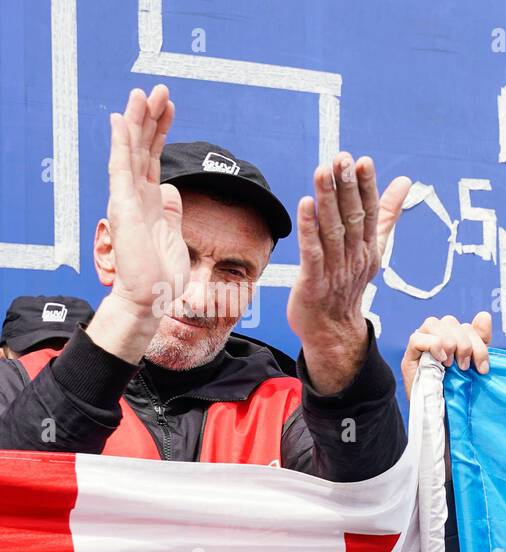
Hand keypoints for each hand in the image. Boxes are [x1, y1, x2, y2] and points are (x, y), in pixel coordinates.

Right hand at [88, 85, 186, 361]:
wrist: (150, 298)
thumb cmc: (161, 274)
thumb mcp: (174, 235)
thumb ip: (171, 211)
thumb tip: (173, 191)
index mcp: (149, 200)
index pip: (154, 157)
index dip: (161, 131)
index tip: (168, 107)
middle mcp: (135, 195)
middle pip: (143, 147)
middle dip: (151, 118)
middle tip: (159, 89)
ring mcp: (127, 199)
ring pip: (132, 150)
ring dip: (139, 120)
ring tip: (145, 93)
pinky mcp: (124, 206)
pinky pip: (122, 168)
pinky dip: (123, 143)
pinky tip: (123, 119)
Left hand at [289, 153, 411, 393]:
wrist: (332, 329)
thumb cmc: (347, 283)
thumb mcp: (372, 247)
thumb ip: (387, 213)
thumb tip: (405, 181)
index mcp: (369, 247)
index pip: (370, 212)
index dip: (367, 187)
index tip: (363, 161)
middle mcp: (355, 255)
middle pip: (352, 217)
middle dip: (348, 187)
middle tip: (343, 158)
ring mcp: (335, 268)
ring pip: (332, 229)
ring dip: (327, 199)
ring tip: (322, 171)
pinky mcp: (314, 280)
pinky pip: (312, 251)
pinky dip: (309, 228)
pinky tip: (305, 204)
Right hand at [401, 312, 491, 396]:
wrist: (443, 416)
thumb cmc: (456, 391)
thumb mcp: (474, 365)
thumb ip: (480, 341)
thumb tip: (484, 315)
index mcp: (454, 339)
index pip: (466, 326)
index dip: (478, 342)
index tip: (483, 368)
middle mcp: (437, 338)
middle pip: (450, 321)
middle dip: (464, 344)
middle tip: (465, 367)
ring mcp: (422, 344)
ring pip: (434, 323)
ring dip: (449, 343)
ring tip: (452, 364)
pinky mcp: (410, 355)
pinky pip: (417, 337)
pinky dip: (432, 345)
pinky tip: (441, 360)